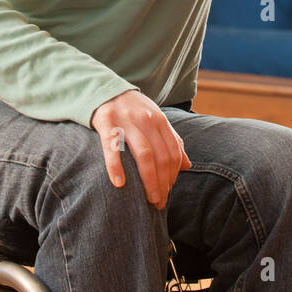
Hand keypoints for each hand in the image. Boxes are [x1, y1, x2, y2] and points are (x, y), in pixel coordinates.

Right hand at [90, 90, 191, 208]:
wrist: (104, 89)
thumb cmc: (132, 110)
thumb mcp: (155, 120)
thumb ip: (171, 140)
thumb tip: (187, 166)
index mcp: (160, 120)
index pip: (172, 152)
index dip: (172, 175)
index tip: (168, 192)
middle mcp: (146, 119)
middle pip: (161, 156)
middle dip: (163, 182)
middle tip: (159, 202)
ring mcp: (126, 120)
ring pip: (143, 154)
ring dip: (149, 180)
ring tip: (149, 199)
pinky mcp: (106, 122)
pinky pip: (112, 147)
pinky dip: (116, 166)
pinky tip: (119, 184)